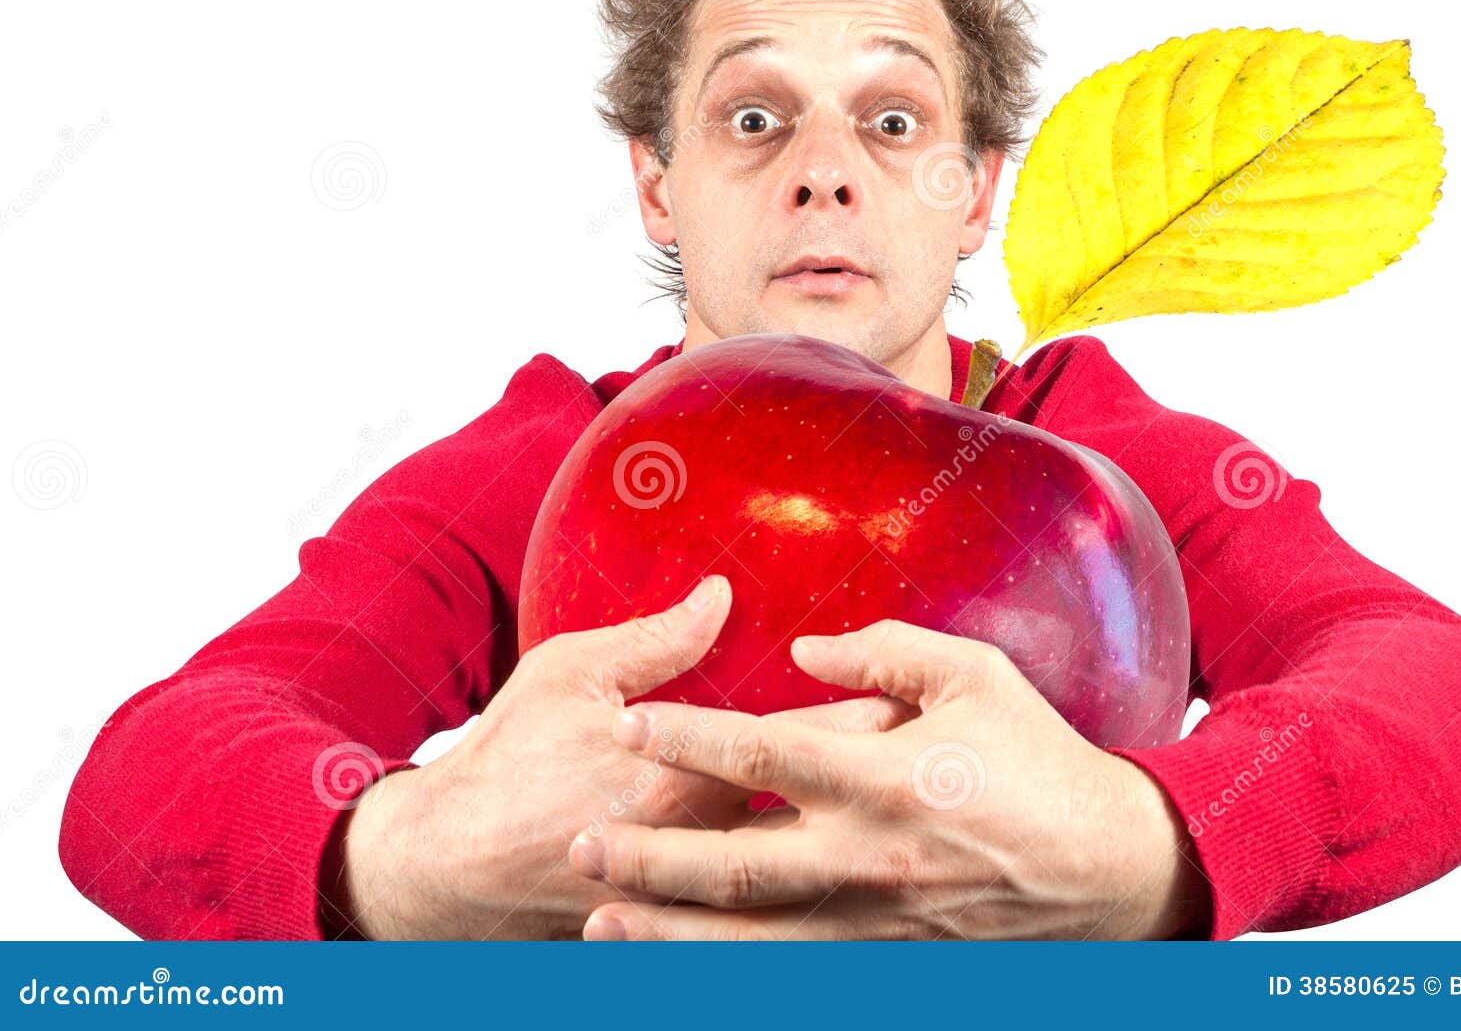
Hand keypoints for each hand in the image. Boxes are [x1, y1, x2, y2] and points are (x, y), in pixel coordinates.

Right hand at [329, 575, 903, 938]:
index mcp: (684, 774)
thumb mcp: (574, 673)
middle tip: (947, 765)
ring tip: (924, 828)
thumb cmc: (509, 758)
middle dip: (880, 787)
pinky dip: (812, 907)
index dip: (857, 719)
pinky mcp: (678, 927)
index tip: (914, 703)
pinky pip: (763, 925)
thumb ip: (655, 641)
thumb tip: (719, 597)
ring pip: (802, 876)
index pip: (795, 743)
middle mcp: (702, 840)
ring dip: (859, 847)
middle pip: (817, 814)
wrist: (450, 866)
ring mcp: (691, 893)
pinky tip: (857, 895)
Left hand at [569, 619, 1210, 939]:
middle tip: (579, 846)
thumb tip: (807, 648)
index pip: (760, 754)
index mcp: (884, 773)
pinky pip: (796, 970)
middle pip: (731, 866)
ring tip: (600, 925)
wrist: (1107, 866)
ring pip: (750, 939)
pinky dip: (735, 972)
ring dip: (669, 936)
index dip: (685, 738)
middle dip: (646, 860)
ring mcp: (875, 919)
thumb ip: (887, 651)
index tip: (625, 723)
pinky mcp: (889, 957)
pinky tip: (685, 967)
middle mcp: (868, 856)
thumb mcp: (975, 676)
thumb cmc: (1039, 758)